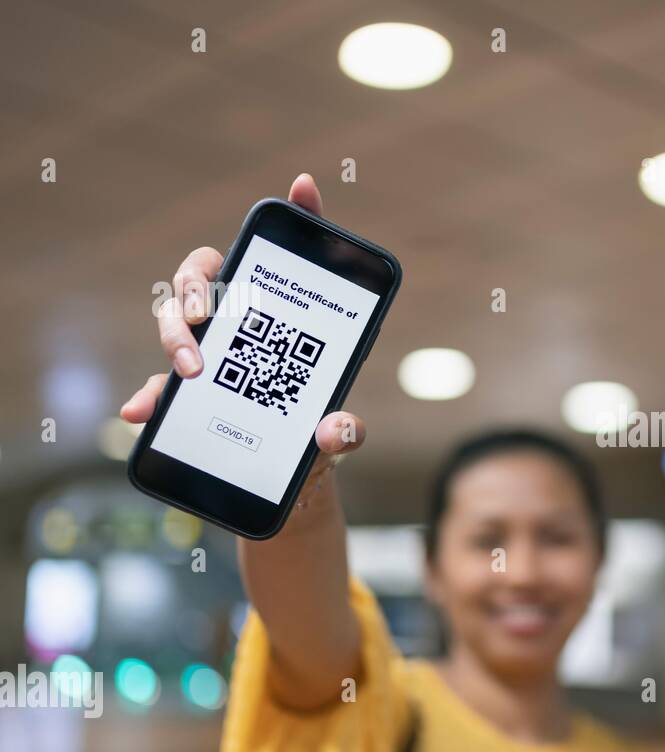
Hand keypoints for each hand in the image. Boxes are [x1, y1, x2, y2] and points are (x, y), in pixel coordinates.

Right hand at [119, 173, 366, 479]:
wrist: (289, 471)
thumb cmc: (314, 432)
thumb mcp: (339, 431)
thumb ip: (345, 432)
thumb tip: (339, 430)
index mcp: (284, 318)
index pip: (287, 258)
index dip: (299, 214)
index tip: (306, 188)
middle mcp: (241, 321)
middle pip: (206, 275)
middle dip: (198, 286)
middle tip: (205, 315)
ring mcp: (209, 350)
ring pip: (175, 319)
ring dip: (174, 336)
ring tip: (189, 369)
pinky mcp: (186, 390)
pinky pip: (159, 385)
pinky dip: (147, 396)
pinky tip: (139, 411)